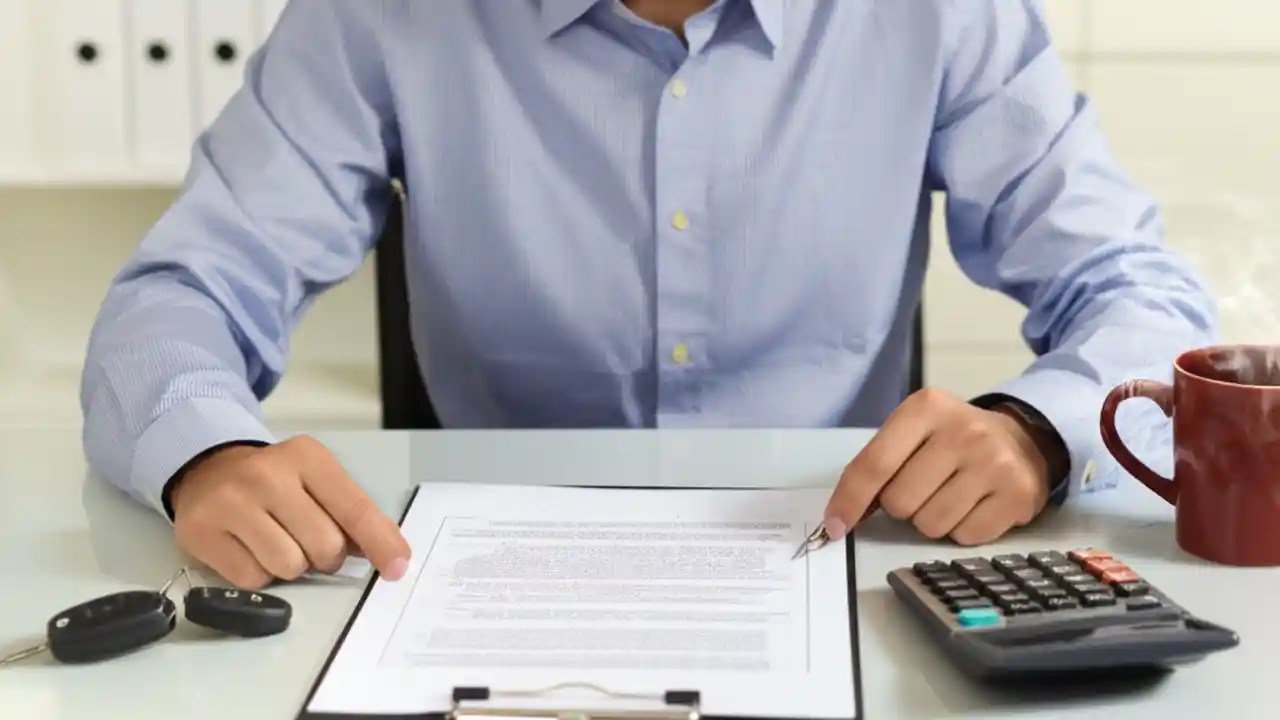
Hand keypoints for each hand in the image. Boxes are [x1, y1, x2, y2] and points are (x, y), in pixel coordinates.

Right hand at [169, 435, 411, 588]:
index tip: (397, 568)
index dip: (380, 543)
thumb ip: (351, 514)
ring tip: (278, 543)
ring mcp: (231, 502)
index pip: (355, 508)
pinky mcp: (201, 532)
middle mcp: (268, 474)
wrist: (206, 470)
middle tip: (310, 542)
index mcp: (307, 457)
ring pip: (289, 566)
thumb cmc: (275, 482)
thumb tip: (390, 556)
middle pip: (324, 545)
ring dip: (292, 567)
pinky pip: (253, 578)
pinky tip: (250, 549)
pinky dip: (260, 575)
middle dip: (326, 557)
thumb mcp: (316, 481)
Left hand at [824, 388, 1058, 545]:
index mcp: (926, 407)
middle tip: (923, 488)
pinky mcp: (1018, 494)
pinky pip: (965, 537)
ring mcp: (995, 462)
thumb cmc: (952, 440)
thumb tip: (841, 516)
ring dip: (931, 521)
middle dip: (902, 506)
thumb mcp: (913, 432)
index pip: (874, 464)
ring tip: (950, 495)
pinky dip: (961, 531)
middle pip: (900, 502)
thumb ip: (877, 465)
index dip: (849, 500)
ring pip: (930, 525)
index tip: (834, 526)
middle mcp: (963, 431)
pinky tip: (974, 506)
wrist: (1022, 440)